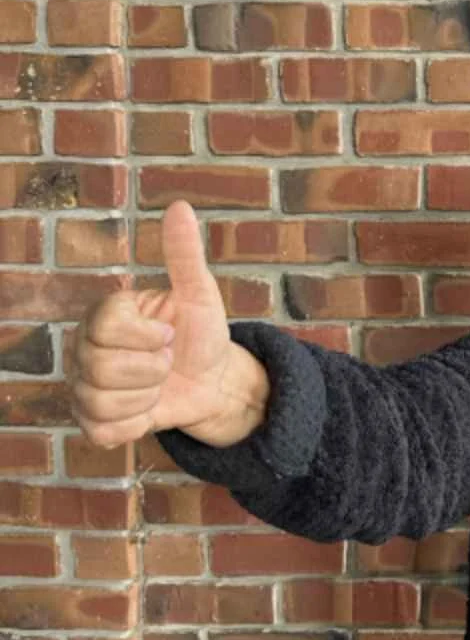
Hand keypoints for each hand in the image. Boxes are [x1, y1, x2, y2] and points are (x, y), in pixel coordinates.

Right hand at [69, 200, 254, 446]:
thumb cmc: (203, 337)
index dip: (148, 336)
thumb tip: (179, 208)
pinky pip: (102, 431)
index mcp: (105, 315)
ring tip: (159, 386)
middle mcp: (85, 347)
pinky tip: (148, 411)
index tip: (170, 335)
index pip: (105, 325)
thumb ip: (185, 256)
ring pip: (100, 401)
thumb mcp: (201, 296)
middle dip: (152, 371)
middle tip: (168, 363)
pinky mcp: (95, 420)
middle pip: (100, 367)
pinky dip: (134, 426)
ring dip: (145, 398)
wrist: (215, 383)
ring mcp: (86, 384)